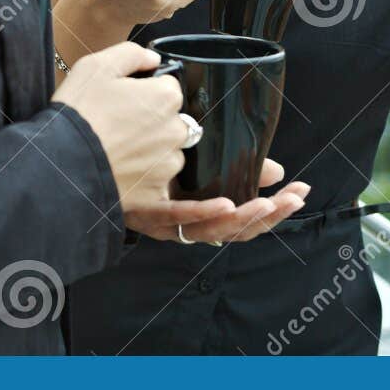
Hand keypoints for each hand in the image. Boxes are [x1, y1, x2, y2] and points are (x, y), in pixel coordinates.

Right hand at [52, 42, 190, 223]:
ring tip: (116, 148)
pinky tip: (119, 168)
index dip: (144, 90)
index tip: (123, 99)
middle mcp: (176, 130)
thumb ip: (132, 54)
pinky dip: (142, 176)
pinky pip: (156, 180)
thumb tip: (153, 59)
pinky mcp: (157, 191)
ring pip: (166, 151)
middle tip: (117, 124)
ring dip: (150, 149)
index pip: (168, 86)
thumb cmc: (79, 112)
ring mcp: (168, 164)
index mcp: (165, 97)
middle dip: (151, 120)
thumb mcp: (97, 65)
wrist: (63, 163)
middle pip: (170, 120)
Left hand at [128, 158, 311, 242]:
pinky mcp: (146, 213)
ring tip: (269, 203)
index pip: (243, 218)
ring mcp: (166, 223)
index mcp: (197, 213)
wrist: (89, 160)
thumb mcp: (194, 159)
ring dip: (245, 218)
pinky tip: (226, 205)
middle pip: (234, 230)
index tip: (299, 191)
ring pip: (211, 230)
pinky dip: (204, 213)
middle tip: (294, 199)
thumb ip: (233, 164)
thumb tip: (275, 168)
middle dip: (269, 217)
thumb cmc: (141, 161)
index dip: (275, 210)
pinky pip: (177, 217)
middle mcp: (185, 225)